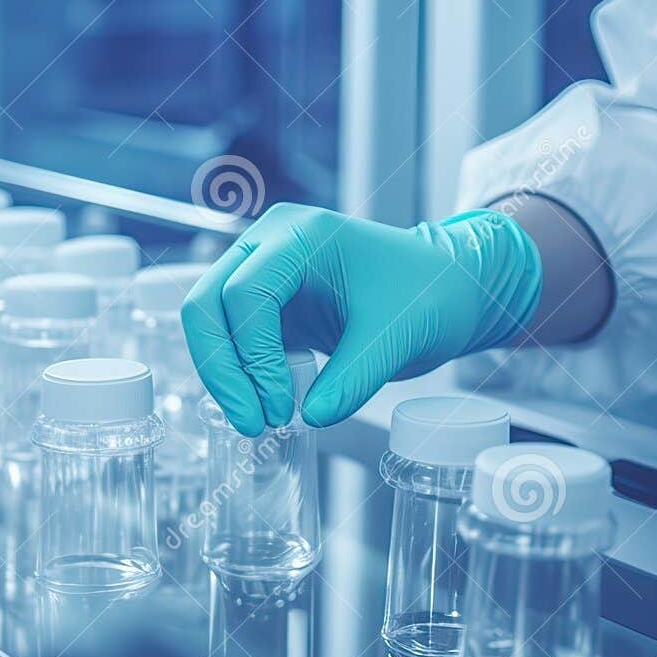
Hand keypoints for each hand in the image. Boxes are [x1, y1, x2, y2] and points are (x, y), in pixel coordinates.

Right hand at [181, 204, 541, 435]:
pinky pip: (232, 339)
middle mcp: (269, 246)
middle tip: (252, 421)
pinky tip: (263, 406)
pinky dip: (240, 374)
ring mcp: (263, 272)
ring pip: (209, 322)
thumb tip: (311, 417)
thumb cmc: (431, 293)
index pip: (246, 292)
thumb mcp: (398, 336)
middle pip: (208, 304)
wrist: (448, 289)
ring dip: (225, 375)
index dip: (254, 355)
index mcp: (300, 235)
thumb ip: (353, 377)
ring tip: (258, 421)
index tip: (280, 405)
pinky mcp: (268, 303)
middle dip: (222, 368)